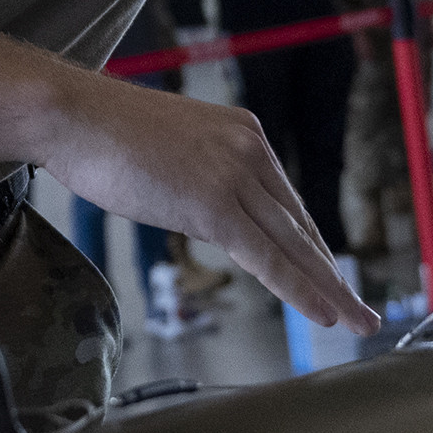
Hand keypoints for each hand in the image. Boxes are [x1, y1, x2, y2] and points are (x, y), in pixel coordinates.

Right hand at [38, 73, 375, 334]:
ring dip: (329, 288)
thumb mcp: (171, 148)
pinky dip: (300, 290)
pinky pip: (267, 259)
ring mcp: (234, 176)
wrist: (72, 114)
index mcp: (242, 132)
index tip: (327, 272)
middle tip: (360, 306)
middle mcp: (249, 149)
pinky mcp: (215, 205)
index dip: (309, 244)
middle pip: (300, 224)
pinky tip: (324, 313)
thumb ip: (200, 174)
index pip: (285, 201)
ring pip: (293, 245)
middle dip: (331, 270)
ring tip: (356, 319)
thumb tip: (202, 205)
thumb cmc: (102, 131)